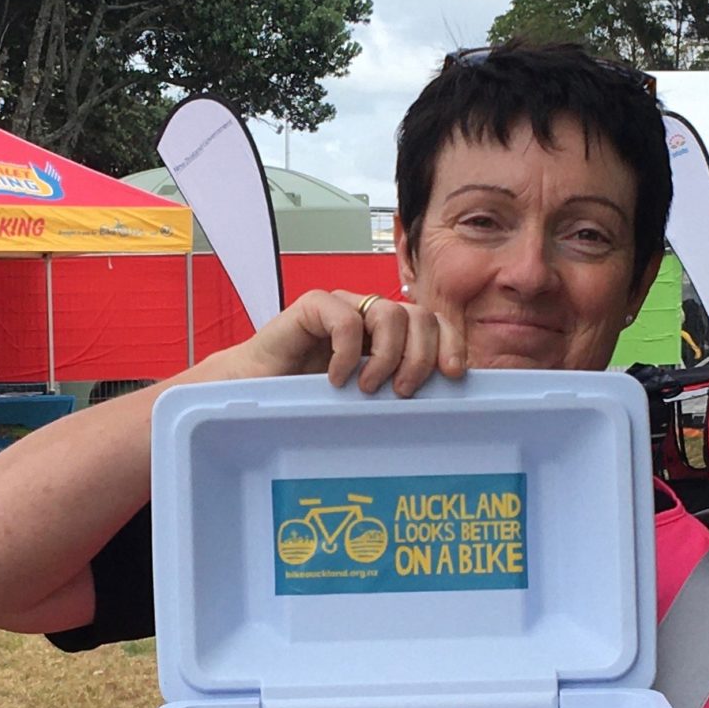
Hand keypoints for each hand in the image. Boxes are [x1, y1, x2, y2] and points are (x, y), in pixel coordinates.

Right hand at [230, 291, 466, 396]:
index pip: (434, 324)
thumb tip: (444, 402)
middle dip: (420, 356)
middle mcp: (369, 315)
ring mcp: (343, 307)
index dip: (450, 343)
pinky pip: (346, 319)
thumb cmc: (307, 398)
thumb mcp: (366, 398)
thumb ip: (397, 388)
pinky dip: (347, 353)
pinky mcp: (313, 306)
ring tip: (367, 387)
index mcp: (388, 334)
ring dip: (387, 355)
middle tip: (402, 391)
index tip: (453, 375)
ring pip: (390, 313)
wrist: (255, 391)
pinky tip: (335, 378)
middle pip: (419, 316)